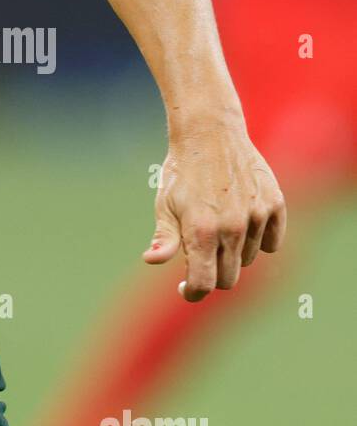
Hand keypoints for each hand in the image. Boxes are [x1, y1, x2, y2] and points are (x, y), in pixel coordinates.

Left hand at [144, 122, 285, 299]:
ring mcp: (256, 216)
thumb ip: (164, 238)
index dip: (193, 292)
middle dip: (212, 273)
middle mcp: (232, 228)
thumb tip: (151, 261)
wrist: (209, 133)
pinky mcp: (275, 205)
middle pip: (227, 278)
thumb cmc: (181, 171)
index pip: (204, 284)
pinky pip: (271, 242)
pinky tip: (242, 220)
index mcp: (201, 231)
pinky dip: (258, 239)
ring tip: (217, 223)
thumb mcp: (165, 203)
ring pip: (247, 259)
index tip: (186, 289)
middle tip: (199, 253)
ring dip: (233, 252)